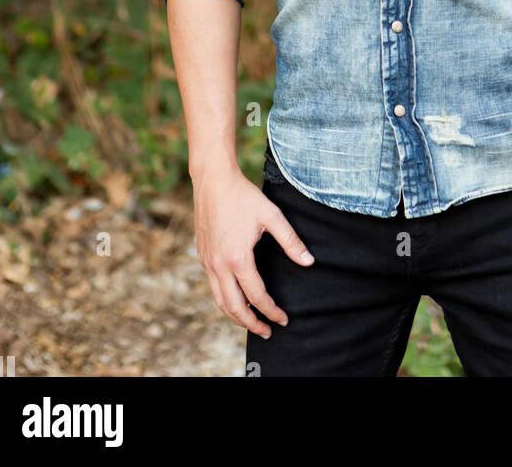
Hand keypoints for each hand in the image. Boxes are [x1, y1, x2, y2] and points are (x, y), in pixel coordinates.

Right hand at [192, 163, 314, 337]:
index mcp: (237, 258)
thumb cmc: (243, 196)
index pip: (256, 296)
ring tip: (252, 322)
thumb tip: (309, 262)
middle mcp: (218, 265)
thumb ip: (291, 241)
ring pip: (219, 300)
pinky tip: (236, 299)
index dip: (271, 311)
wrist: (213, 180)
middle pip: (234, 307)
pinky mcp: (203, 256)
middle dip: (251, 323)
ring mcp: (208, 262)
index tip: (283, 319)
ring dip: (235, 315)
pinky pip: (212, 287)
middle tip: (267, 332)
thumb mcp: (272, 216)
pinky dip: (224, 300)